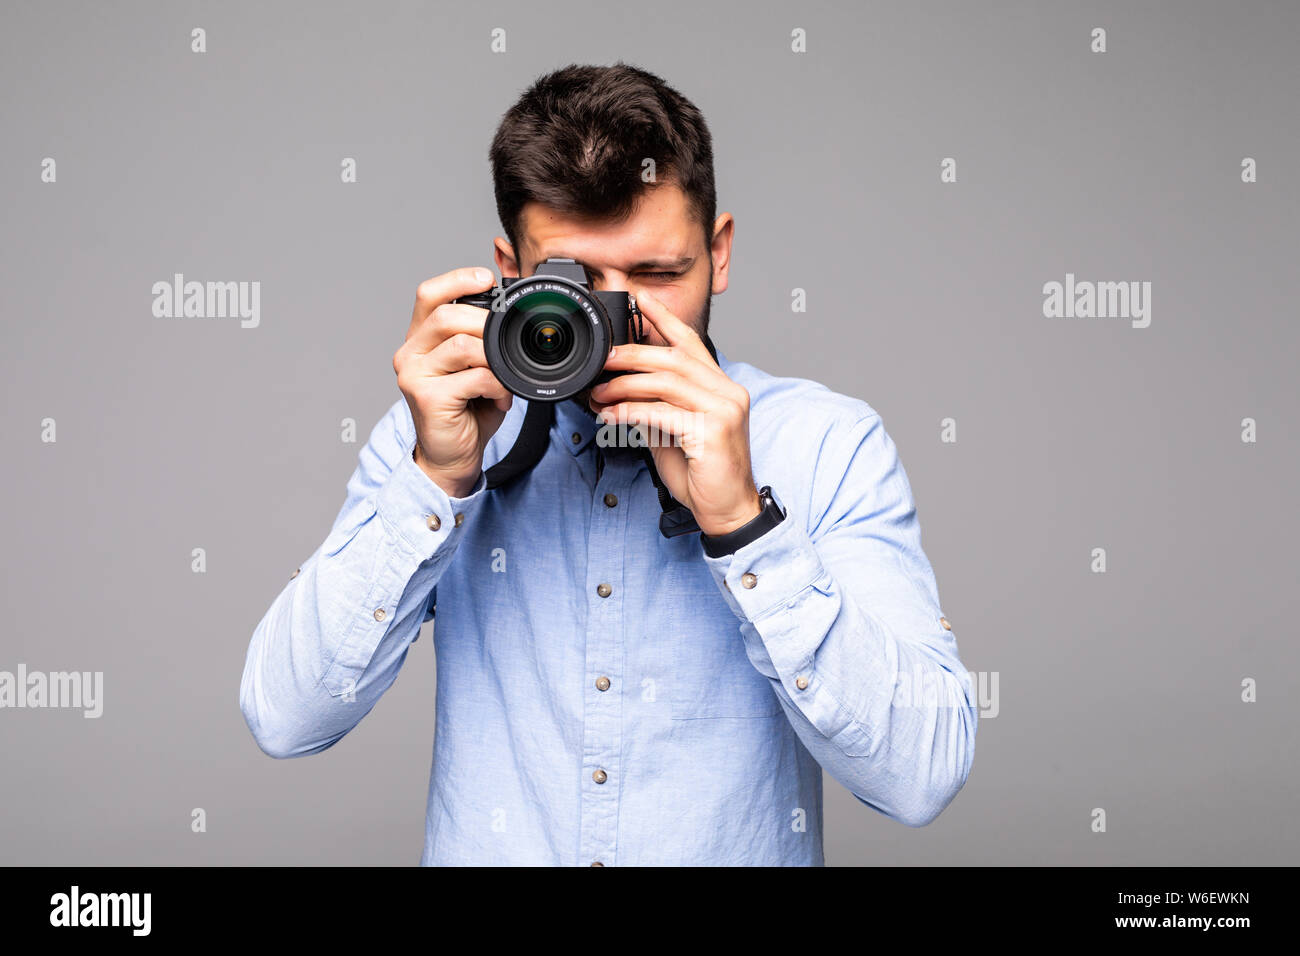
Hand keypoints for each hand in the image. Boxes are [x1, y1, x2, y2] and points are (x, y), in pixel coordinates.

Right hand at [393, 267, 512, 497]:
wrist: (451, 457)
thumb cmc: (467, 411)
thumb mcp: (475, 367)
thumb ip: (481, 340)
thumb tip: (510, 312)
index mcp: (421, 339)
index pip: (429, 295)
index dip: (457, 280)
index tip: (487, 278)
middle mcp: (410, 353)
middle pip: (446, 316)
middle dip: (485, 323)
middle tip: (506, 343)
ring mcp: (414, 375)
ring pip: (460, 345)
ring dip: (493, 358)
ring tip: (505, 378)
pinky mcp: (426, 397)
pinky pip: (472, 377)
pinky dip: (496, 385)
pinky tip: (501, 398)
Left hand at [587, 289, 761, 536]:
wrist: (728, 511)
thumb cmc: (703, 475)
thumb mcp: (674, 433)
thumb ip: (656, 408)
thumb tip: (622, 392)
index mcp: (721, 388)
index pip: (691, 343)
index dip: (665, 319)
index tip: (640, 300)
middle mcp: (727, 392)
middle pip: (674, 358)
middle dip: (633, 354)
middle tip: (603, 359)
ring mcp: (724, 410)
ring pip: (667, 380)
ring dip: (626, 384)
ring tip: (600, 392)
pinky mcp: (713, 432)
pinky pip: (663, 412)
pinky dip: (630, 412)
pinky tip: (611, 416)